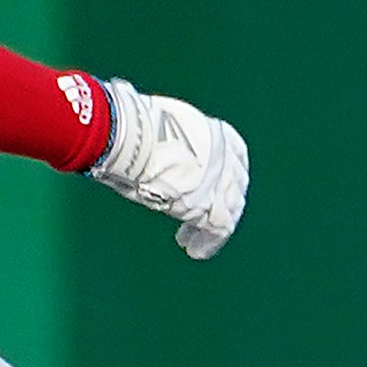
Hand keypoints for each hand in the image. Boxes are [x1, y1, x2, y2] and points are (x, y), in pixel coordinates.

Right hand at [89, 80, 248, 257]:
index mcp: (216, 133)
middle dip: (221, 202)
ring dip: (210, 227)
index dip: (227, 172)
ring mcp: (220, 181)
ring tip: (190, 241)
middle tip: (203, 218)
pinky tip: (194, 250)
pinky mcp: (210, 205)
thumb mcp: (160, 123)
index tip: (214, 185)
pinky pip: (218, 229)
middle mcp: (224, 157)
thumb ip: (165, 132)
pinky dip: (207, 242)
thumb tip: (132, 115)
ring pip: (228, 210)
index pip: (236, 154)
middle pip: (235, 185)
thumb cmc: (131, 126)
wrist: (130, 139)